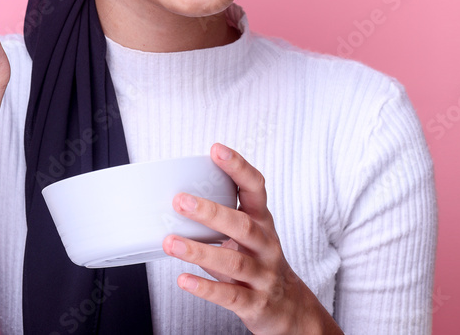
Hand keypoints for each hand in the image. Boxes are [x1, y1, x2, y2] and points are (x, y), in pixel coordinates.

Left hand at [162, 143, 343, 334]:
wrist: (289, 308)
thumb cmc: (258, 263)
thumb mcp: (247, 235)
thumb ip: (220, 217)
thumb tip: (176, 197)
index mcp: (262, 222)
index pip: (255, 188)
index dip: (238, 168)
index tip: (217, 150)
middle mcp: (265, 245)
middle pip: (242, 225)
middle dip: (210, 212)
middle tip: (180, 201)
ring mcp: (262, 274)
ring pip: (233, 260)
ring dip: (199, 251)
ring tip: (171, 242)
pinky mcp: (255, 303)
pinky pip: (229, 295)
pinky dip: (205, 288)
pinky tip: (183, 280)